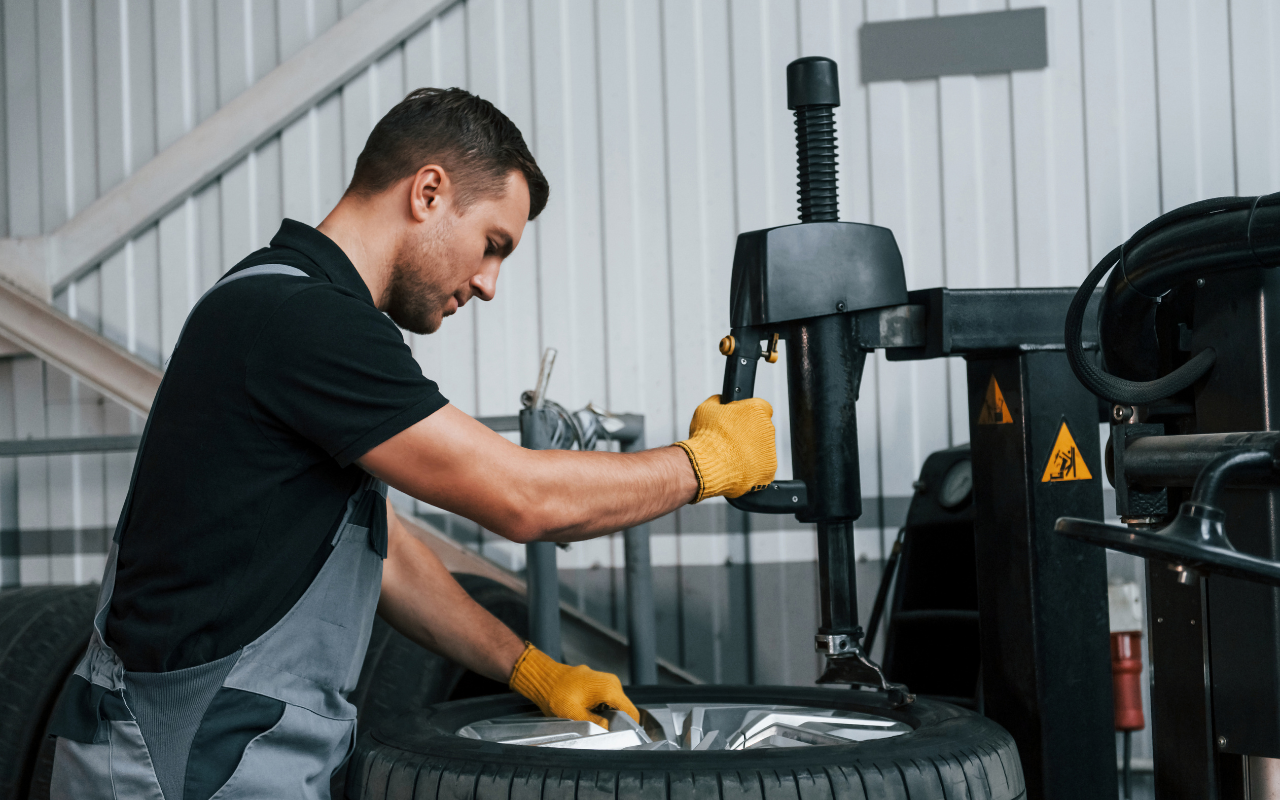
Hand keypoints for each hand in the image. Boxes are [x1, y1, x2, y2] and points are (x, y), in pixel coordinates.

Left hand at [508, 643, 638, 726]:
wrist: (543, 677)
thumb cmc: (556, 694)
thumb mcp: (574, 714)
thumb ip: (595, 723)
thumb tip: (609, 730)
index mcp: (609, 688)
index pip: (631, 711)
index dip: (630, 727)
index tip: (621, 737)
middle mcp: (611, 682)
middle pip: (624, 708)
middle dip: (616, 721)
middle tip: (600, 730)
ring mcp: (605, 680)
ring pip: (615, 704)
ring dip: (607, 715)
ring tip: (591, 721)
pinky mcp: (599, 682)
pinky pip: (607, 698)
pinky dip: (601, 708)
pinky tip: (587, 712)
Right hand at [675, 395, 776, 501]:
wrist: (706, 466)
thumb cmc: (706, 438)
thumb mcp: (706, 409)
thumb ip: (719, 401)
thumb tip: (721, 400)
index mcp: (756, 410)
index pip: (762, 407)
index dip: (748, 414)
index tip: (739, 421)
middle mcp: (767, 428)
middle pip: (763, 428)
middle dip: (750, 433)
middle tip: (732, 440)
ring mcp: (770, 449)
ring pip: (763, 448)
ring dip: (751, 450)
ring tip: (731, 455)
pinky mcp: (769, 468)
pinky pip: (762, 465)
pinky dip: (752, 467)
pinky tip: (737, 465)